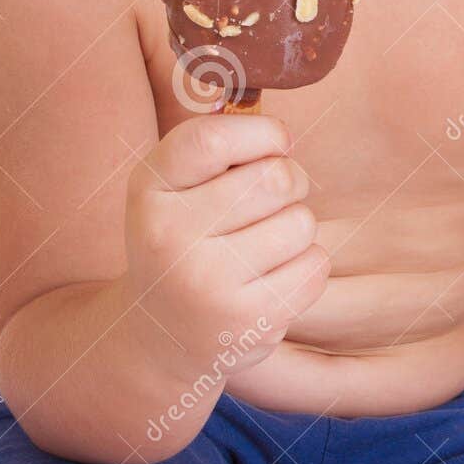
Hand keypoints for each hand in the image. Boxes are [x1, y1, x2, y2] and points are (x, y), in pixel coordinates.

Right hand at [124, 113, 329, 379]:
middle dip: (291, 178)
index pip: (213, 141)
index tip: (277, 141)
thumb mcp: (171, 186)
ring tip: (267, 242)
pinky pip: (314, 265)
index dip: (262, 132)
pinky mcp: (246, 322)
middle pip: (275, 179)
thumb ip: (214, 145)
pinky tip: (273, 275)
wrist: (161, 334)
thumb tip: (277, 129)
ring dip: (298, 225)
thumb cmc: (182, 239)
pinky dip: (307, 263)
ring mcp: (208, 285)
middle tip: (277, 195)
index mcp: (149, 191)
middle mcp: (170, 238)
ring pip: (301, 222)